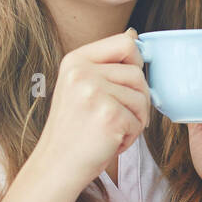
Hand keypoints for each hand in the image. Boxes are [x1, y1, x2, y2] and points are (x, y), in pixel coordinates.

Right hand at [36, 28, 149, 190]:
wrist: (57, 165)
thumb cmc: (74, 129)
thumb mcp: (81, 86)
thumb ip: (106, 64)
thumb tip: (134, 35)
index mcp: (76, 60)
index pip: (125, 43)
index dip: (136, 62)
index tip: (127, 84)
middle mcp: (82, 72)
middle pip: (138, 73)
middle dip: (136, 99)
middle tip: (116, 117)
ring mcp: (95, 93)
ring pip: (143, 98)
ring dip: (134, 120)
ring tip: (110, 130)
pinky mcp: (109, 116)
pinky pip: (140, 121)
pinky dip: (130, 137)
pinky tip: (109, 142)